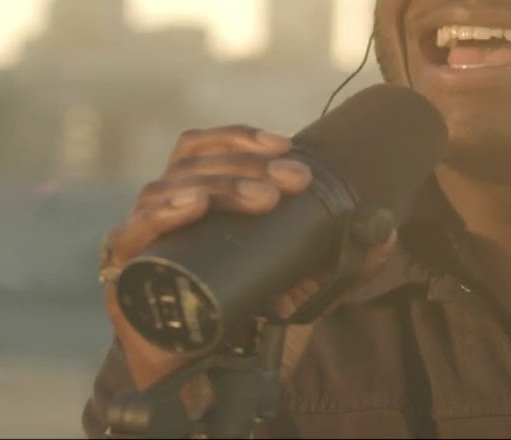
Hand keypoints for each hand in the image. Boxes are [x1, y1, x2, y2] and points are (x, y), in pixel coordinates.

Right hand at [98, 125, 395, 392]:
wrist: (198, 373)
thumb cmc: (242, 313)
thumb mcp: (301, 282)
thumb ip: (343, 262)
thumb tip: (385, 231)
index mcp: (195, 195)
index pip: (206, 147)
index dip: (242, 137)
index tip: (286, 147)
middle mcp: (164, 207)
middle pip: (193, 163)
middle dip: (246, 165)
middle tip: (289, 182)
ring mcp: (141, 236)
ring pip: (164, 187)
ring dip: (217, 185)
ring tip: (260, 198)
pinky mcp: (125, 272)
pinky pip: (132, 232)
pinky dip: (162, 213)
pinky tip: (193, 206)